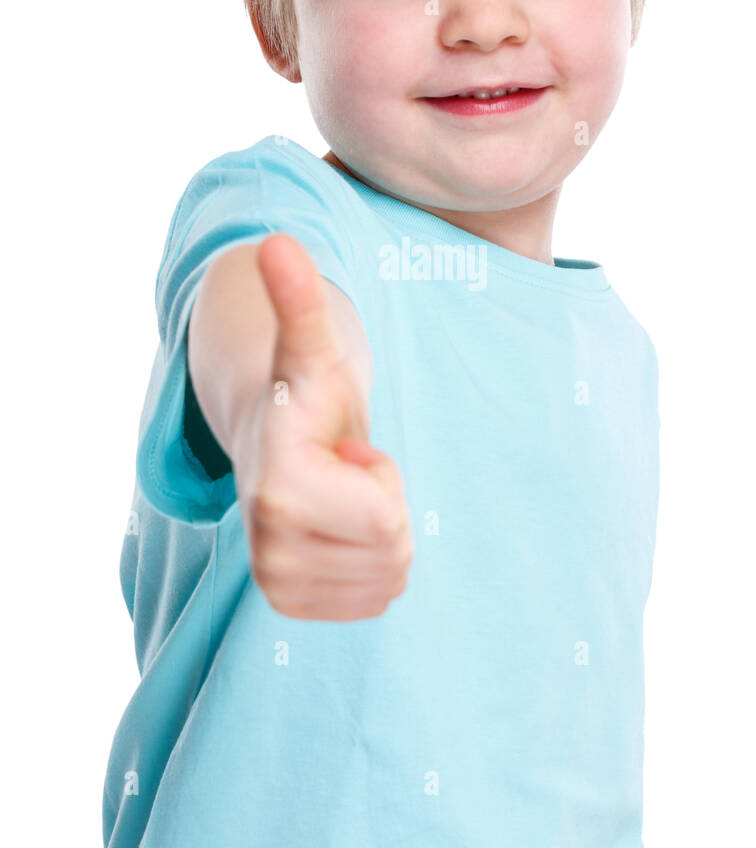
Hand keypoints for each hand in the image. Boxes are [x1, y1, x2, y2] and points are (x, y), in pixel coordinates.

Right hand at [236, 232, 412, 620]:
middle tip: (346, 474)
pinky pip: (376, 601)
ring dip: (379, 535)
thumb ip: (299, 300)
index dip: (383, 478)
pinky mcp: (291, 607)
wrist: (272, 445)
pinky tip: (339, 528)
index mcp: (281, 490)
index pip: (390, 520)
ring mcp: (278, 586)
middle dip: (386, 506)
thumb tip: (276, 240)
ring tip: (341, 496)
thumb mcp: (312, 350)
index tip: (348, 451)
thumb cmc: (305, 397)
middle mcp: (269, 550)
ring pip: (389, 579)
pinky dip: (371, 566)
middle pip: (394, 553)